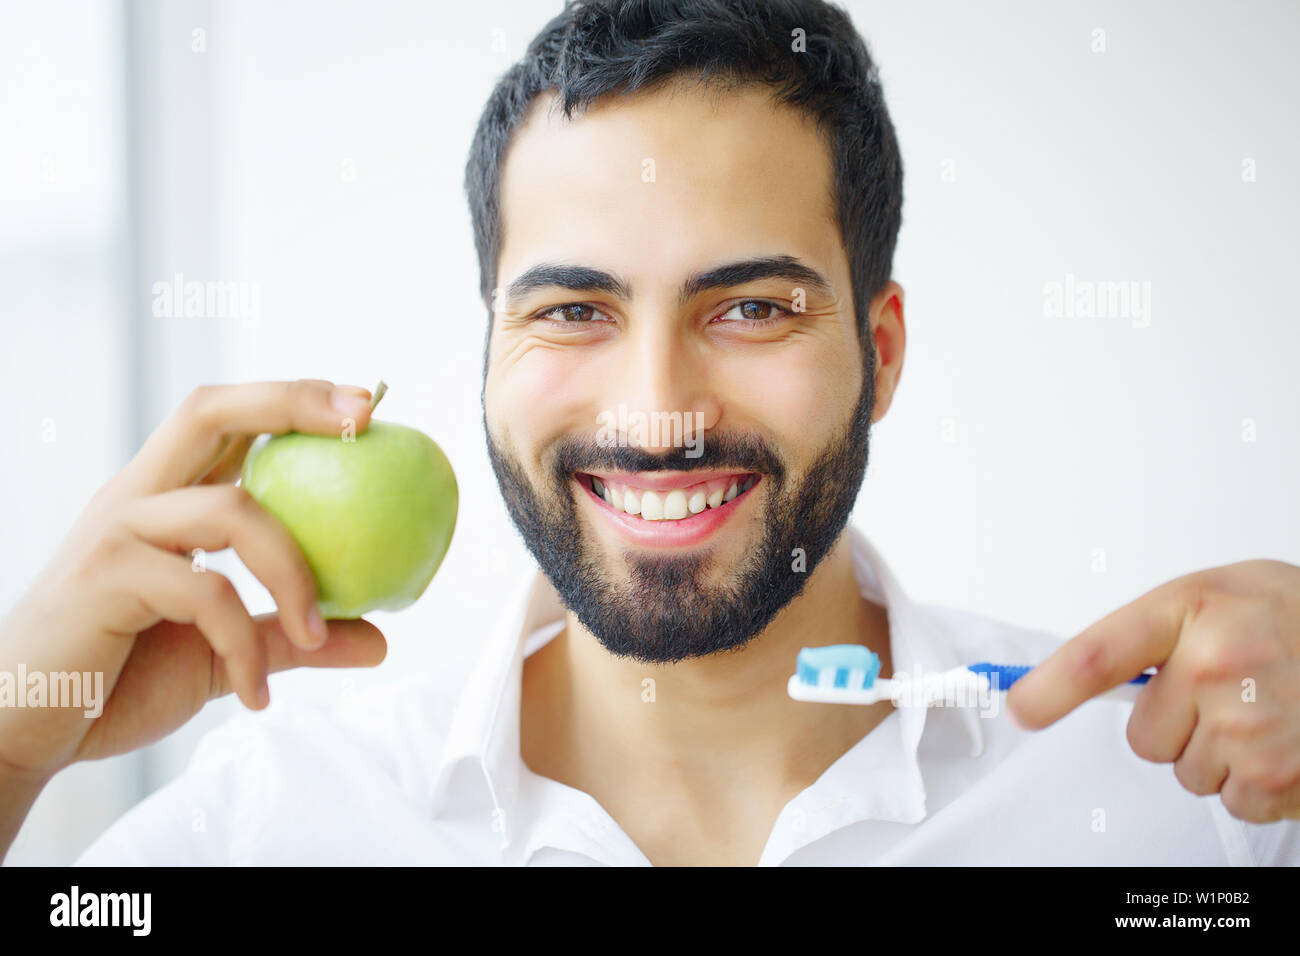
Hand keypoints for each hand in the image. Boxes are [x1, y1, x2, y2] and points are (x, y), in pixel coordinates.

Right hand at [0, 379, 387, 786]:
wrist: (26, 730)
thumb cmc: (120, 679)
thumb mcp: (222, 652)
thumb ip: (290, 638)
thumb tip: (379, 639)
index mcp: (163, 499)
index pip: (227, 421)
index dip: (293, 400)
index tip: (365, 403)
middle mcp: (137, 498)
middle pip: (209, 413)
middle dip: (290, 402)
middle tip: (362, 420)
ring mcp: (116, 533)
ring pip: (228, 509)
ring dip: (294, 573)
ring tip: (316, 636)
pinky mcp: (102, 578)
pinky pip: (204, 595)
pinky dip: (246, 647)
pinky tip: (256, 696)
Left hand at [1006, 560, 1299, 822]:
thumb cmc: (1299, 616)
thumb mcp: (1223, 596)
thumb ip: (1160, 634)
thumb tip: (1097, 681)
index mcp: (1193, 609)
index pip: (1098, 656)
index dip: (1048, 688)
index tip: (1017, 708)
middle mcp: (1217, 665)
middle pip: (1144, 736)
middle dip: (1179, 722)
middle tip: (1232, 690)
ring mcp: (1250, 725)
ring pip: (1187, 769)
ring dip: (1221, 752)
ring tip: (1271, 709)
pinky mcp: (1280, 775)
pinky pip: (1232, 799)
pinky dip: (1258, 781)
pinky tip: (1289, 741)